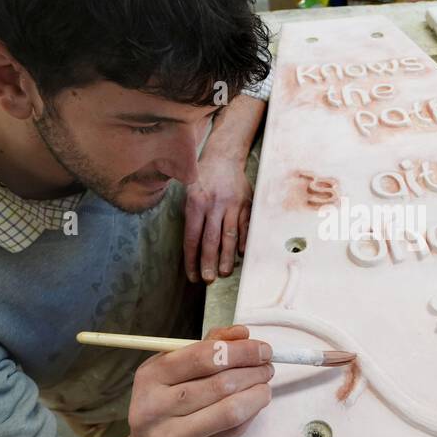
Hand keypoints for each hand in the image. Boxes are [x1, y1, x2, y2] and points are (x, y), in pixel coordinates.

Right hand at [121, 326, 272, 436]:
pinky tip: (252, 407)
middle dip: (253, 371)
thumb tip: (241, 333)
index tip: (262, 349)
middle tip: (267, 367)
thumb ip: (206, 348)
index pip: (202, 356)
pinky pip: (232, 432)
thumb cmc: (167, 410)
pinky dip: (250, 416)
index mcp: (150, 377)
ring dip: (257, 394)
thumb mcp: (175, 374)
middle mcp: (154, 407)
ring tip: (264, 387)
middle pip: (220, 383)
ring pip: (230, 410)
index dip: (240, 350)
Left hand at [184, 157, 252, 282]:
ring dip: (227, 257)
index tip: (193, 275)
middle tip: (208, 279)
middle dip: (209, 262)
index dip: (192, 259)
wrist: (223, 157)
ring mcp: (233, 205)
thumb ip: (191, 219)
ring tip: (224, 272)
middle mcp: (214, 205)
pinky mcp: (247, 204)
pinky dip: (244, 241)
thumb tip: (193, 250)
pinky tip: (241, 255)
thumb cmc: (203, 180)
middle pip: (211, 240)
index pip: (192, 238)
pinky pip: (246, 227)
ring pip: (229, 236)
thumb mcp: (189, 194)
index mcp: (196, 203)